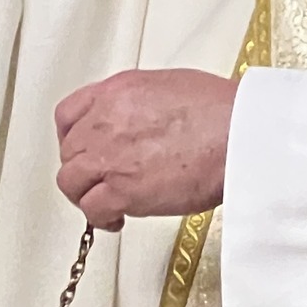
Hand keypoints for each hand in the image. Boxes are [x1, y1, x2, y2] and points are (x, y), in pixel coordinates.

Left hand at [55, 69, 237, 229]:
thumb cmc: (222, 111)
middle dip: (84, 169)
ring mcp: (110, 156)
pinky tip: (117, 219)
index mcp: (116, 91)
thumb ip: (141, 104)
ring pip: (71, 182)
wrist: (238, 134)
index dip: (71, 137)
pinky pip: (92, 210)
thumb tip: (140, 123)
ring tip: (105, 203)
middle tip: (101, 180)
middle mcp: (105, 121)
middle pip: (69, 151)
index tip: (83, 150)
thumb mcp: (171, 86)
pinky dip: (100, 218)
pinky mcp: (123, 190)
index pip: (68, 115)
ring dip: (85, 195)